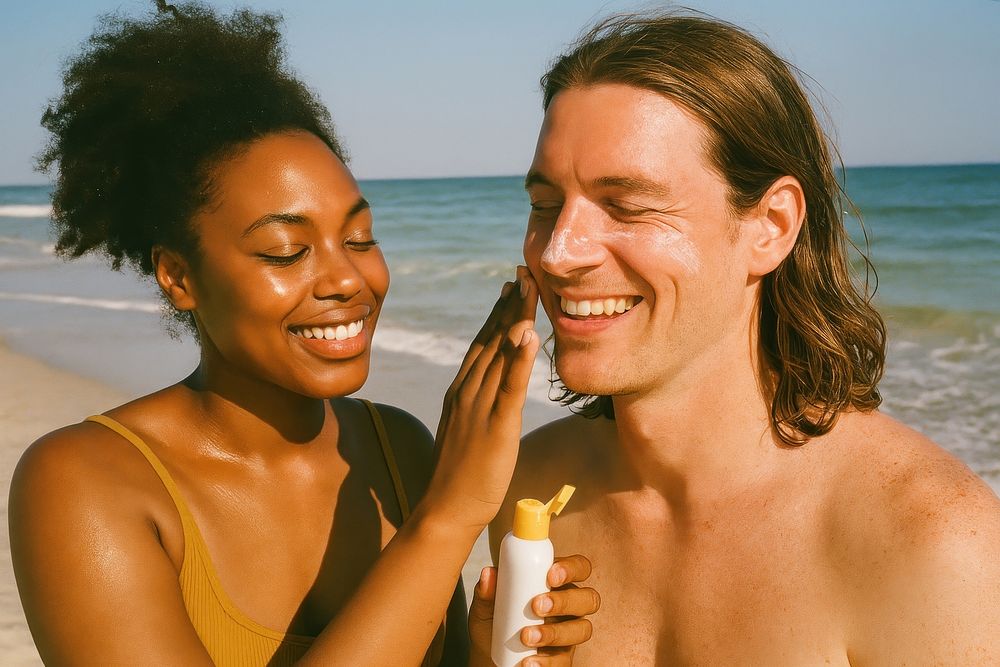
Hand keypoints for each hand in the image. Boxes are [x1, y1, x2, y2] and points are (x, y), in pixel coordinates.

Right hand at [420, 267, 539, 530]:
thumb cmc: (459, 477)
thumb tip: (487, 394)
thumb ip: (475, 407)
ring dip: (515, 319)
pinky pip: (509, 387)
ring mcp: (479, 407)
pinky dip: (518, 358)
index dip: (498, 313)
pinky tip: (529, 334)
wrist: (445, 510)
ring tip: (530, 289)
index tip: (512, 287)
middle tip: (525, 273)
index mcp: (461, 391)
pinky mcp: (496, 427)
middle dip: (509, 305)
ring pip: (500, 355)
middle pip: (491, 340)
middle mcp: (467, 391)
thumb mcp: (466, 431)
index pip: (483, 344)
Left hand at [469, 555, 600, 666]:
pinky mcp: (564, 659)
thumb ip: (487, 590)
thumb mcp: (486, 605)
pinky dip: (547, 662)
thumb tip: (488, 574)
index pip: (579, 567)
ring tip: (526, 637)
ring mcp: (570, 633)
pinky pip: (565, 661)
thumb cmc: (495, 620)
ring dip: (555, 633)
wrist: (491, 655)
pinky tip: (529, 661)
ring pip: (583, 629)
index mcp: (556, 583)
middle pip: (589, 598)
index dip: (571, 568)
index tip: (550, 575)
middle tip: (537, 606)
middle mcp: (570, 607)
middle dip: (565, 601)